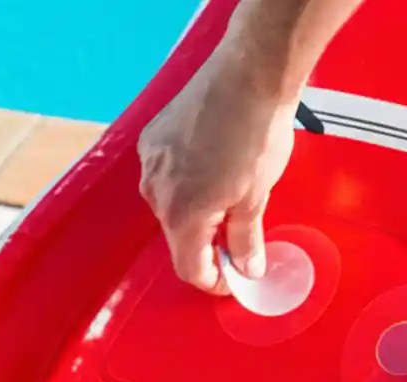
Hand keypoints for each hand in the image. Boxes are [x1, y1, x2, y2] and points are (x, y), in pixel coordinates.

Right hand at [137, 43, 297, 293]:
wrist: (248, 75)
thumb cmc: (256, 136)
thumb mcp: (257, 196)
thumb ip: (245, 239)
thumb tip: (247, 268)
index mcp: (182, 215)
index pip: (189, 268)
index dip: (213, 281)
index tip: (232, 280)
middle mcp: (156, 192)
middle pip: (179, 237)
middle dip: (207, 244)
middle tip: (239, 238)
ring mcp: (150, 162)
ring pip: (171, 205)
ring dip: (197, 211)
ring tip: (230, 196)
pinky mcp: (153, 137)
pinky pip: (166, 175)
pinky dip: (187, 181)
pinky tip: (213, 167)